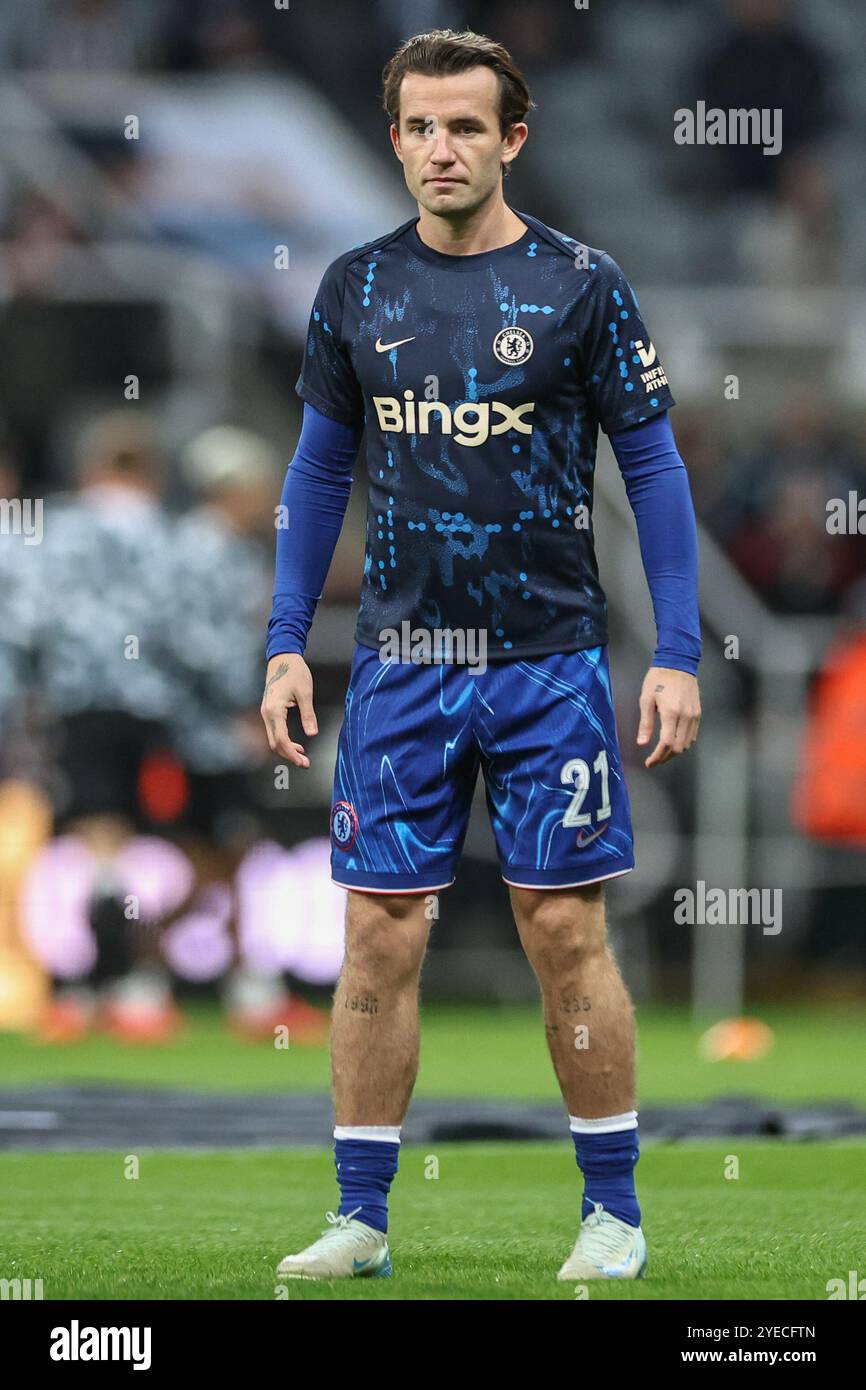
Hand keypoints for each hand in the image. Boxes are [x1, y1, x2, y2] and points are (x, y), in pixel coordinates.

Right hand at [260, 653, 317, 767]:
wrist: (282, 657)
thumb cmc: (294, 671)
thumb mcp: (305, 693)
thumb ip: (308, 715)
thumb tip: (312, 733)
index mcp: (274, 710)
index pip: (281, 740)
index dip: (291, 753)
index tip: (303, 762)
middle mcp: (266, 713)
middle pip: (274, 743)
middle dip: (289, 755)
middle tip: (305, 763)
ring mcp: (266, 712)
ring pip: (273, 738)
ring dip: (286, 749)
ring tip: (302, 756)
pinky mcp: (269, 710)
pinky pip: (274, 731)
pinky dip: (283, 740)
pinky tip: (296, 744)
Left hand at [637, 666, 700, 768]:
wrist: (678, 664)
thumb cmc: (658, 679)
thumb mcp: (646, 699)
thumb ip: (645, 723)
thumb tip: (642, 743)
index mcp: (671, 713)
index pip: (666, 743)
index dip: (657, 757)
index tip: (649, 762)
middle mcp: (685, 717)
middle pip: (678, 747)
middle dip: (665, 757)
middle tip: (654, 760)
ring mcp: (694, 716)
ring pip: (687, 744)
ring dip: (674, 752)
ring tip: (662, 753)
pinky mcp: (698, 714)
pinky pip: (692, 735)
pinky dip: (683, 743)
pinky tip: (673, 742)